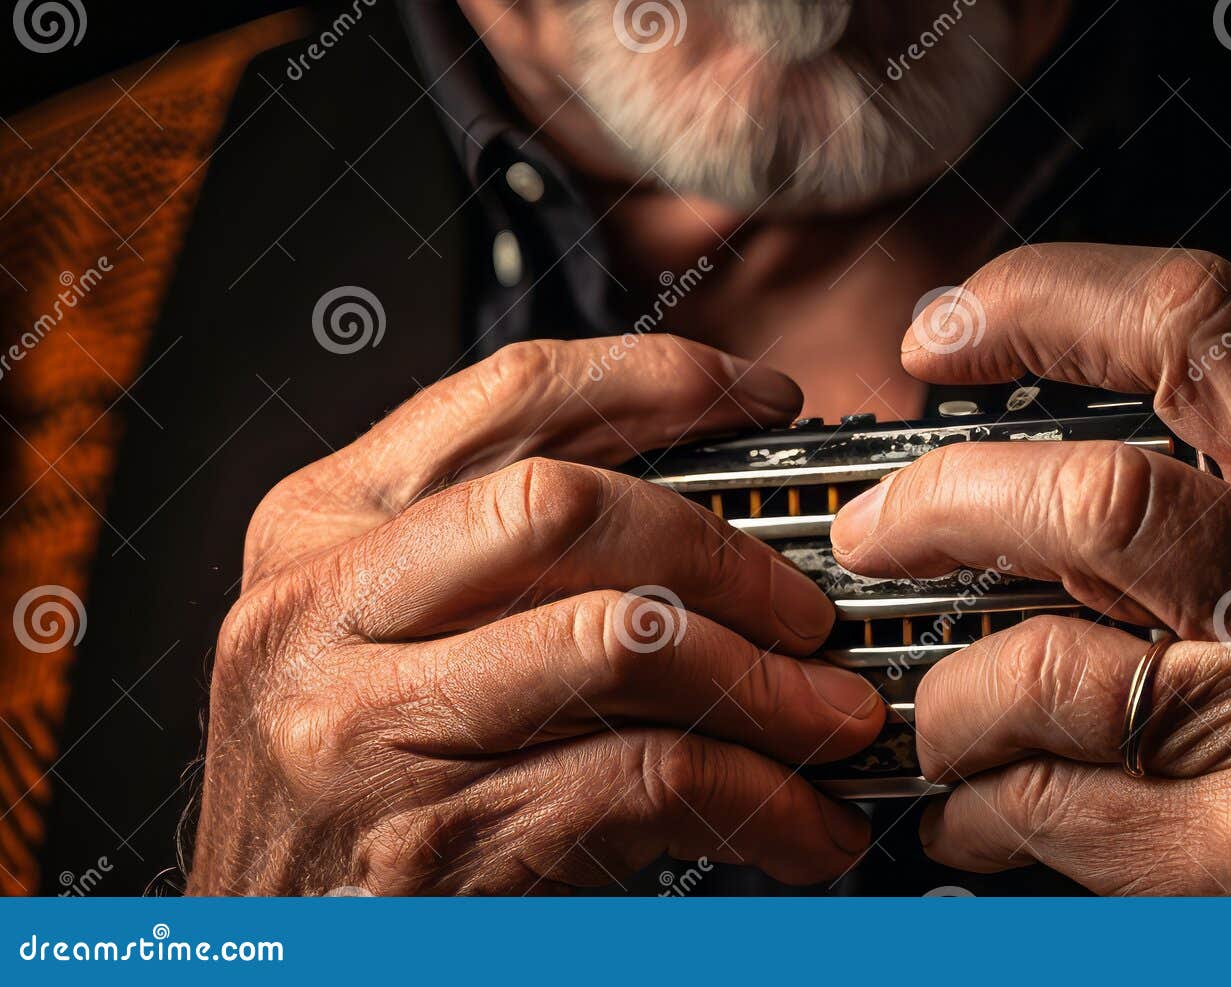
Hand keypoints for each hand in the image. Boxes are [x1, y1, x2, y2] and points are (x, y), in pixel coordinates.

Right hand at [191, 336, 883, 894]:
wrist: (268, 957)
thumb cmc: (347, 789)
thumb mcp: (387, 633)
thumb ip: (507, 561)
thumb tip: (713, 517)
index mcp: (322, 526)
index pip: (512, 395)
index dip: (664, 381)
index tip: (766, 399)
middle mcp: (322, 610)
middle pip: (570, 509)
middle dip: (726, 551)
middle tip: (809, 608)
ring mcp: (365, 728)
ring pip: (622, 643)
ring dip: (767, 687)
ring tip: (834, 722)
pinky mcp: (432, 842)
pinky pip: (641, 782)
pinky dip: (756, 802)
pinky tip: (799, 824)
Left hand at [831, 244, 1230, 893]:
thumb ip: (1201, 504)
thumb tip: (980, 468)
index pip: (1201, 327)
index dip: (1045, 301)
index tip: (936, 335)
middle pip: (1098, 499)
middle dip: (941, 507)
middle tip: (870, 534)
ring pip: (1041, 673)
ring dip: (950, 702)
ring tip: (942, 725)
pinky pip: (1041, 799)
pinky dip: (975, 803)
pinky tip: (979, 811)